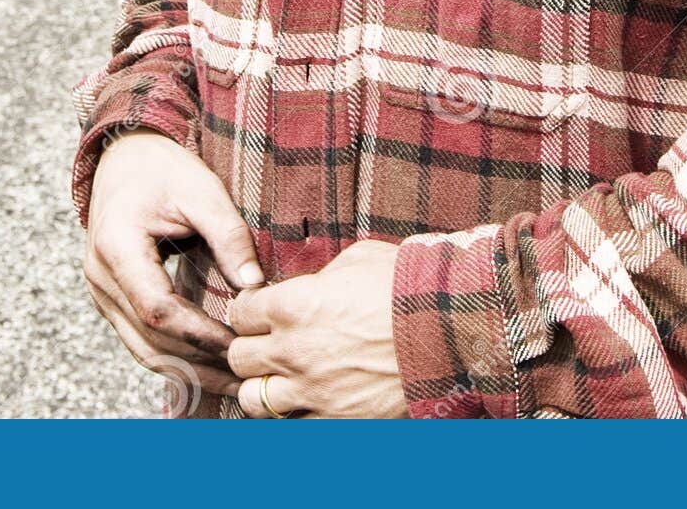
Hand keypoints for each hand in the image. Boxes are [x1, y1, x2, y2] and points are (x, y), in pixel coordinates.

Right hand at [83, 131, 263, 399]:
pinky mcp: (111, 298)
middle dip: (198, 362)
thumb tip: (255, 287)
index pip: (157, 308)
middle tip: (244, 374)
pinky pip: (140, 339)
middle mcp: (99, 276)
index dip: (198, 332)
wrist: (123, 157)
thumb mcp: (201, 190)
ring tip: (232, 380)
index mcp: (116, 245)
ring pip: (142, 348)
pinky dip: (173, 356)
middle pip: (148, 339)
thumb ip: (228, 236)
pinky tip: (207, 365)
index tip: (238, 342)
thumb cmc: (162, 168)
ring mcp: (100, 291)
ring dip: (187, 369)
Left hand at [226, 238, 406, 417]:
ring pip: (253, 401)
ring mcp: (312, 391)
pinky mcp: (336, 420)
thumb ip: (320, 277)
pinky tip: (312, 400)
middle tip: (270, 344)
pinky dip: (297, 414)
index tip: (261, 312)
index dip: (249, 312)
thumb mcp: (355, 260)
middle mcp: (292, 351)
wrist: (448, 329)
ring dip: (263, 388)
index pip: (239, 313)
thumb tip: (312, 286)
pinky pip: (295, 426)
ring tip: (282, 379)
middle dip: (250, 349)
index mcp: (291, 305)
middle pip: (239, 358)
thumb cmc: (403, 285)